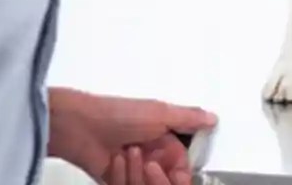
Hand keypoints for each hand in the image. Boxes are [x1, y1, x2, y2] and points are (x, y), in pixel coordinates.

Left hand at [48, 87, 216, 183]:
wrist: (79, 127)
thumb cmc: (117, 115)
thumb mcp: (159, 112)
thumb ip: (188, 118)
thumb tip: (212, 118)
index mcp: (164, 140)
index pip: (182, 168)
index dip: (180, 175)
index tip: (177, 176)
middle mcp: (150, 156)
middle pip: (165, 181)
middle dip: (158, 178)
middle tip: (150, 165)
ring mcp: (132, 170)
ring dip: (136, 174)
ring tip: (126, 152)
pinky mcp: (116, 181)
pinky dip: (122, 178)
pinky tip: (115, 161)